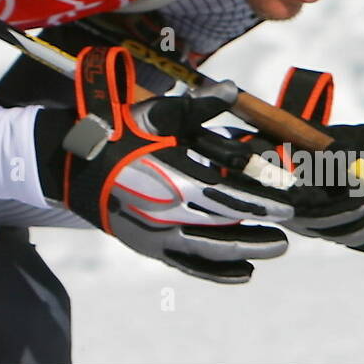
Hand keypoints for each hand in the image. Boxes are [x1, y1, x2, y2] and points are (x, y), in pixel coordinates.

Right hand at [34, 47, 296, 283]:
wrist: (76, 163)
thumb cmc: (120, 133)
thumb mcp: (156, 114)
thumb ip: (197, 107)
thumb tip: (231, 88)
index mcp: (178, 179)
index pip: (232, 195)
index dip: (263, 200)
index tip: (288, 202)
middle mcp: (172, 212)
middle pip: (228, 225)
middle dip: (261, 225)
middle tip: (288, 226)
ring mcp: (159, 235)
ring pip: (214, 251)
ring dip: (248, 250)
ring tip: (276, 248)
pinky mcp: (149, 247)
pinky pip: (190, 265)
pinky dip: (219, 273)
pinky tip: (244, 275)